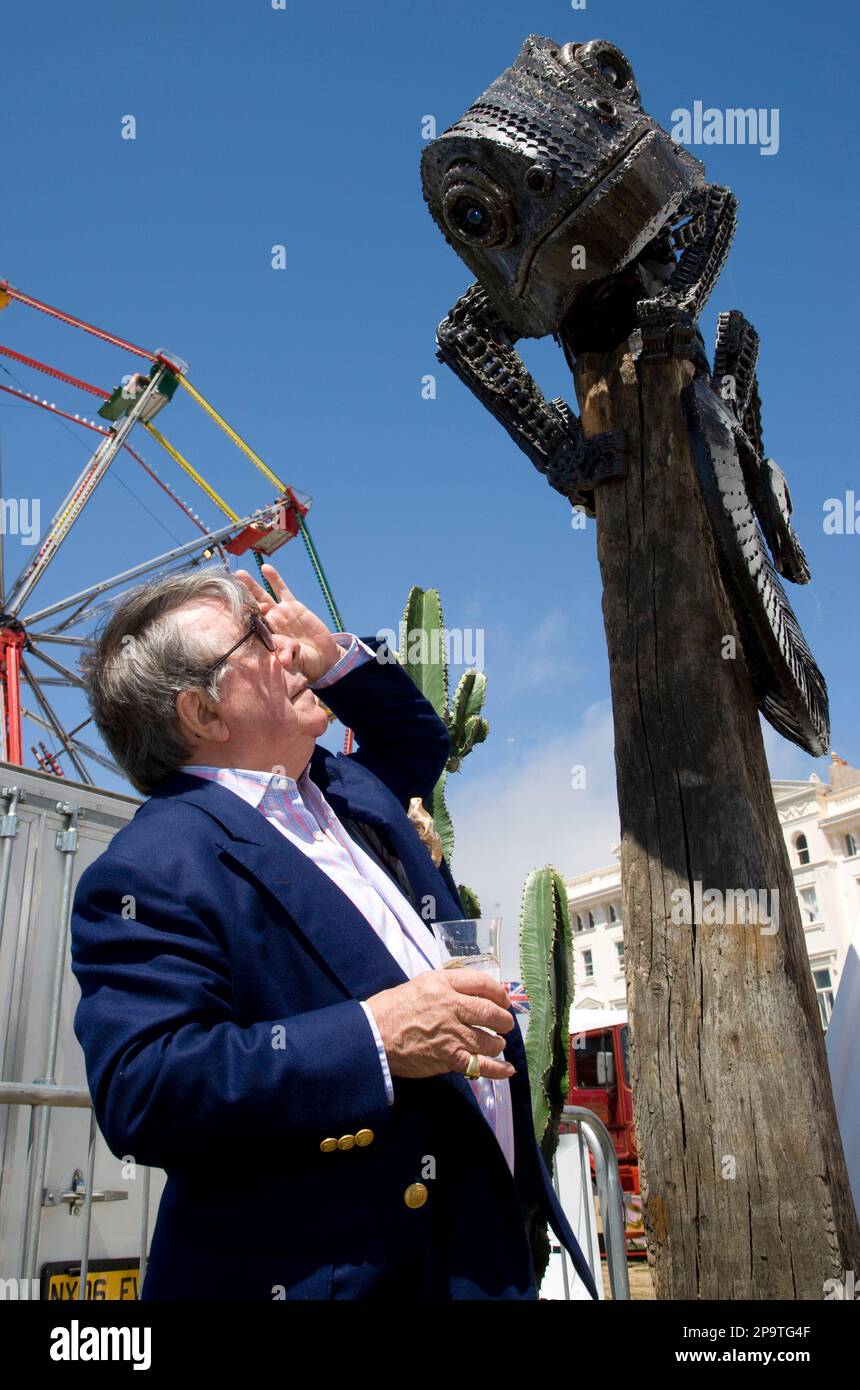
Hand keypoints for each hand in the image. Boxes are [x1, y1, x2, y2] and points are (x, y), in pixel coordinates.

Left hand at [233, 562, 341, 683]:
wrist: (321, 656)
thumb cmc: (305, 662)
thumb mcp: (296, 660)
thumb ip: (289, 657)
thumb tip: (284, 661)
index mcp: (266, 636)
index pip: (249, 624)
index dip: (241, 616)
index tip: (230, 608)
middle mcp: (270, 622)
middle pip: (251, 607)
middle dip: (240, 597)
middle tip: (227, 585)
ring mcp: (280, 612)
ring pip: (263, 595)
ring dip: (251, 585)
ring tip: (239, 573)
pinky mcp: (293, 605)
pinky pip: (281, 590)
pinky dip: (274, 579)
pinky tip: (265, 568)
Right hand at [364, 970, 515, 1081]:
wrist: (372, 1036)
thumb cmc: (390, 1009)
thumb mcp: (419, 984)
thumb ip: (445, 987)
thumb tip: (469, 993)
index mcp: (442, 983)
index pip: (481, 982)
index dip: (498, 991)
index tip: (503, 999)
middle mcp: (451, 1005)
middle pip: (491, 1011)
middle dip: (503, 1019)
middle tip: (505, 1024)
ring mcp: (452, 1034)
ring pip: (489, 1040)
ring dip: (497, 1043)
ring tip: (496, 1044)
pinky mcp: (449, 1058)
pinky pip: (481, 1065)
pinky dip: (497, 1069)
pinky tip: (507, 1070)